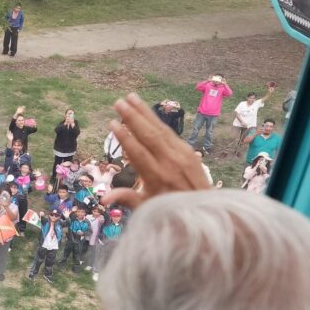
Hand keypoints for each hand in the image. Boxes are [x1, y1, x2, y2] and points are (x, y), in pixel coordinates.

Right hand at [102, 93, 210, 210]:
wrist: (205, 212)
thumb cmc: (170, 211)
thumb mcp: (148, 209)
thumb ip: (127, 199)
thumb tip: (103, 199)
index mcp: (157, 177)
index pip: (138, 152)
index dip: (124, 137)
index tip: (112, 123)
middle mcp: (170, 162)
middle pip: (149, 135)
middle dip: (133, 117)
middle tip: (118, 102)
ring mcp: (182, 155)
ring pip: (160, 129)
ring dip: (145, 112)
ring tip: (131, 97)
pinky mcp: (189, 151)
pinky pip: (170, 133)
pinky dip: (158, 121)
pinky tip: (148, 112)